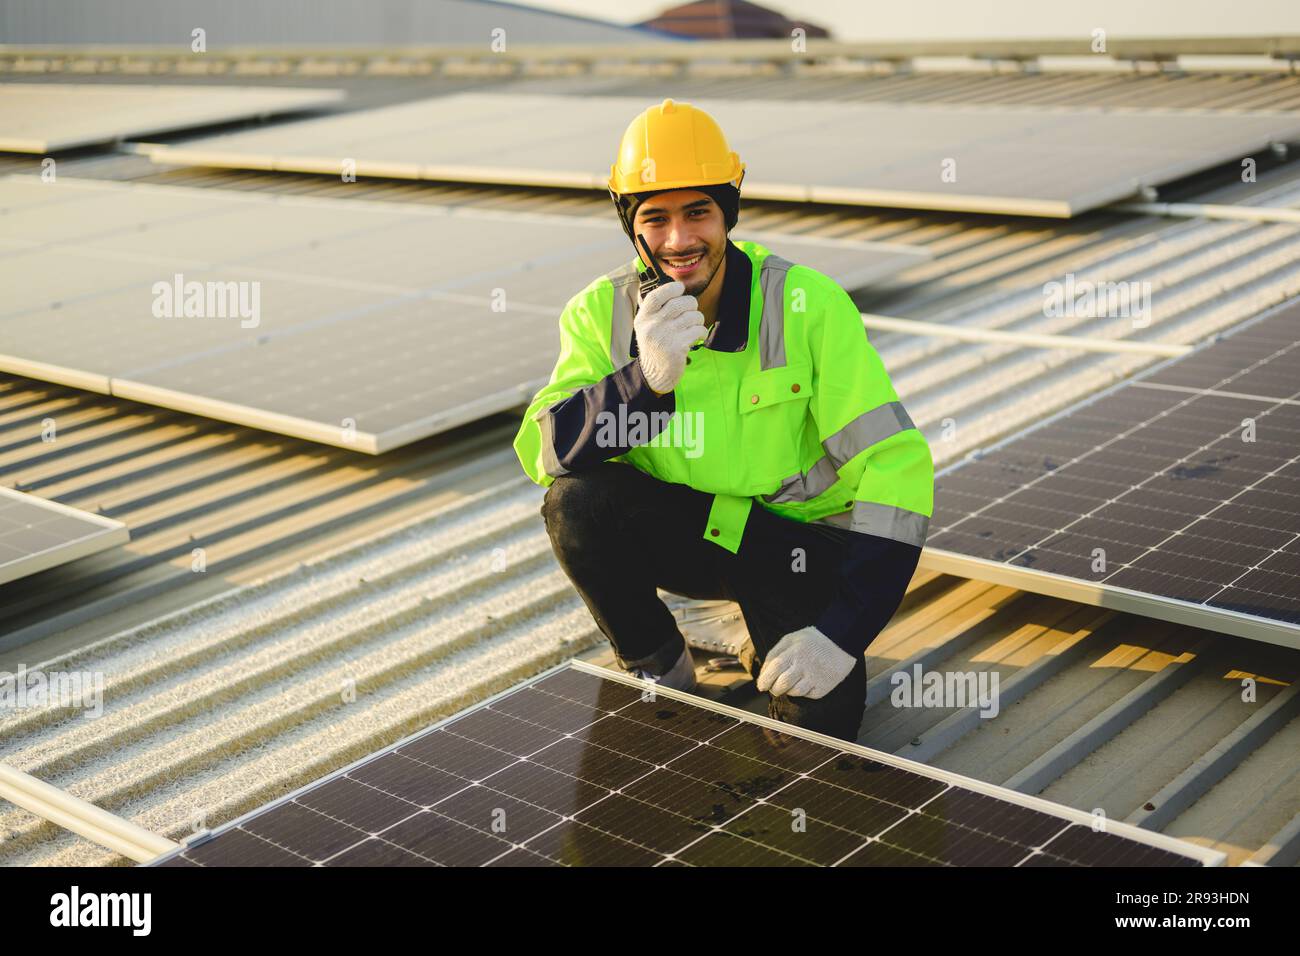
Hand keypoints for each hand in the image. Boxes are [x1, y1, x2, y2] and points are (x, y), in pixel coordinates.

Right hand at [633, 280, 705, 394]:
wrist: (654, 374)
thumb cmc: (654, 347)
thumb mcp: (646, 327)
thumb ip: (654, 310)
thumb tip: (672, 288)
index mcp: (643, 318)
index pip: (655, 296)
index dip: (671, 288)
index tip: (680, 288)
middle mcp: (653, 326)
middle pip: (679, 303)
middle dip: (691, 304)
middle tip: (691, 311)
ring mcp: (665, 336)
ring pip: (692, 316)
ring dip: (698, 320)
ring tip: (694, 326)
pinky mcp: (678, 347)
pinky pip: (698, 330)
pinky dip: (701, 332)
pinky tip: (697, 336)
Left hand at [756, 625, 856, 698]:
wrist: (840, 642)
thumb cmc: (812, 641)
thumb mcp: (790, 639)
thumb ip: (775, 653)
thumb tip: (764, 672)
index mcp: (794, 651)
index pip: (774, 669)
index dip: (764, 680)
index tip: (761, 686)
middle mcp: (804, 665)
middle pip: (782, 684)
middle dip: (774, 689)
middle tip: (774, 687)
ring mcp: (815, 677)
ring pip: (794, 692)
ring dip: (788, 691)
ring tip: (790, 684)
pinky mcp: (824, 687)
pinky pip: (807, 695)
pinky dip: (802, 692)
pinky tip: (805, 682)